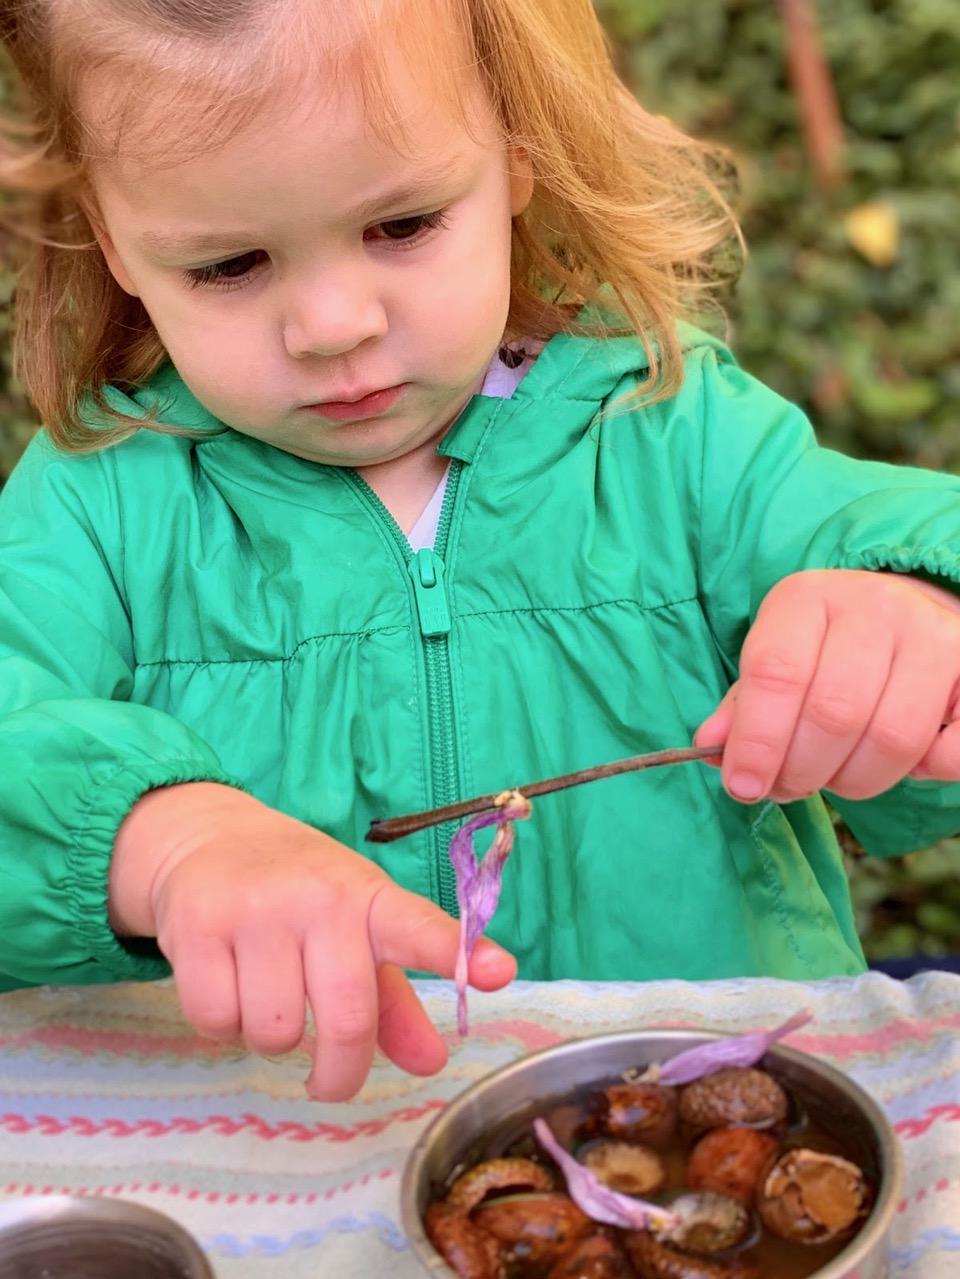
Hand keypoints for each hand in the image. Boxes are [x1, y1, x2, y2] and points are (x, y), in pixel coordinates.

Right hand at [110, 785, 515, 1099]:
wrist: (211, 838)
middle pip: (344, 1019)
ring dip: (270, 1040)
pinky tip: (226, 988)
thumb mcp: (355, 931)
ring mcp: (255, 909)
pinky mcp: (196, 925)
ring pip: (275, 1032)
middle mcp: (318, 898)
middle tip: (329, 1080)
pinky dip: (222, 1027)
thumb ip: (394, 1001)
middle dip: (339, 1073)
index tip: (499, 973)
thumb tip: (433, 1062)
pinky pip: (216, 1021)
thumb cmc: (299, 894)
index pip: (417, 926)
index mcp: (367, 898)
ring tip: (265, 998)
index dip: (456, 953)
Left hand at [695, 569, 959, 803]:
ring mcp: (933, 634)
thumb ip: (741, 708)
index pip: (777, 672)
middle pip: (834, 714)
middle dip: (801, 772)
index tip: (743, 786)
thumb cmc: (821, 653)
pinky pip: (951, 751)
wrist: (898, 619)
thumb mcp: (772, 663)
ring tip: (836, 775)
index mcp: (807, 598)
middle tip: (788, 788)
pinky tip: (899, 761)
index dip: (757, 741)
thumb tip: (712, 747)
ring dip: (854, 780)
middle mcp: (875, 606)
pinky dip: (923, 774)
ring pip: (891, 739)